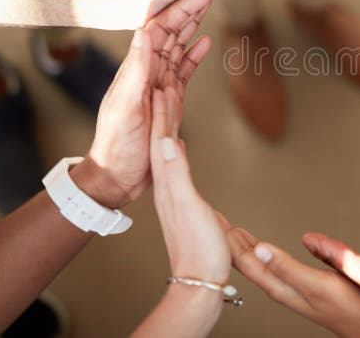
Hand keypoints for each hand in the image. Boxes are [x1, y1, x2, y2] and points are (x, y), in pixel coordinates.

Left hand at [81, 0, 215, 207]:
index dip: (180, 6)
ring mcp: (158, 83)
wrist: (116, 176)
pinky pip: (184, 70)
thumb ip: (136, 72)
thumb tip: (145, 35)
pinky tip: (206, 41)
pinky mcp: (169, 98)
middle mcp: (147, 71)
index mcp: (137, 68)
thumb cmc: (117, 146)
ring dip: (194, 23)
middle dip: (190, 6)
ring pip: (180, 45)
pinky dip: (195, 54)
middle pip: (172, 30)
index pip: (160, 28)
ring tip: (209, 3)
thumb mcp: (126, 109)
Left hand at [150, 88, 230, 284]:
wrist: (199, 280)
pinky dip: (178, 144)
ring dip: (169, 121)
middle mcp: (167, 181)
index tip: (162, 80)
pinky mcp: (184, 199)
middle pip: (162, 135)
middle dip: (163, 108)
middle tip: (165, 79)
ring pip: (168, 145)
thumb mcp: (188, 205)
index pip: (160, 135)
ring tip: (171, 101)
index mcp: (166, 179)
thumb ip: (177, 172)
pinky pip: (177, 161)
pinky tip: (179, 142)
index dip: (161, 107)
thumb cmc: (198, 247)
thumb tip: (170, 139)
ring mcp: (174, 191)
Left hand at [228, 229, 359, 337]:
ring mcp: (289, 287)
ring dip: (245, 246)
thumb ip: (287, 266)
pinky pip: (272, 264)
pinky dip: (262, 252)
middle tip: (218, 221)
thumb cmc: (346, 308)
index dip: (230, 241)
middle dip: (232, 242)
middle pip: (248, 262)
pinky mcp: (299, 284)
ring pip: (259, 263)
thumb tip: (260, 248)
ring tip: (234, 231)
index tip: (216, 223)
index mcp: (279, 287)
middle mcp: (280, 287)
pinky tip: (263, 247)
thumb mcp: (316, 283)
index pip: (246, 261)